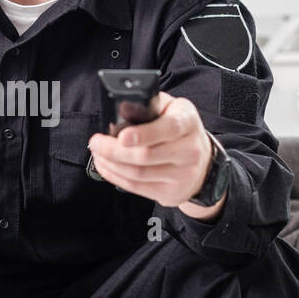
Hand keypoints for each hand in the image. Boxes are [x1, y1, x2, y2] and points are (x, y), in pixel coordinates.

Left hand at [87, 91, 225, 219]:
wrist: (203, 162)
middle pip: (146, 155)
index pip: (167, 129)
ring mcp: (182, 175)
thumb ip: (149, 105)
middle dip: (113, 150)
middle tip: (95, 142)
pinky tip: (106, 166)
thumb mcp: (171, 108)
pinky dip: (115, 177)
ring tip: (97, 153)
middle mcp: (189, 150)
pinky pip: (137, 187)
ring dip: (111, 164)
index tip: (122, 136)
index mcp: (187, 122)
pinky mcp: (171, 193)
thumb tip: (121, 108)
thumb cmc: (180, 130)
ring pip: (138, 173)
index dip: (143, 134)